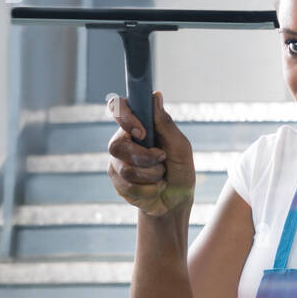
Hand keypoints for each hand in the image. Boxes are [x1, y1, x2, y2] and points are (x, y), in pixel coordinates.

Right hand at [107, 91, 195, 217]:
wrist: (176, 201)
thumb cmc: (180, 169)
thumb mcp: (180, 147)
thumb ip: (165, 124)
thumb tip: (155, 96)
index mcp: (140, 124)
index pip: (118, 107)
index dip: (123, 116)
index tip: (142, 133)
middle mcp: (124, 139)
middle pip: (116, 145)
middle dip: (144, 157)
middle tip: (162, 159)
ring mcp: (117, 160)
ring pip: (124, 168)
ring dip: (151, 175)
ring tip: (161, 176)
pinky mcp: (117, 180)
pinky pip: (126, 186)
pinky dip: (148, 189)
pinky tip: (155, 188)